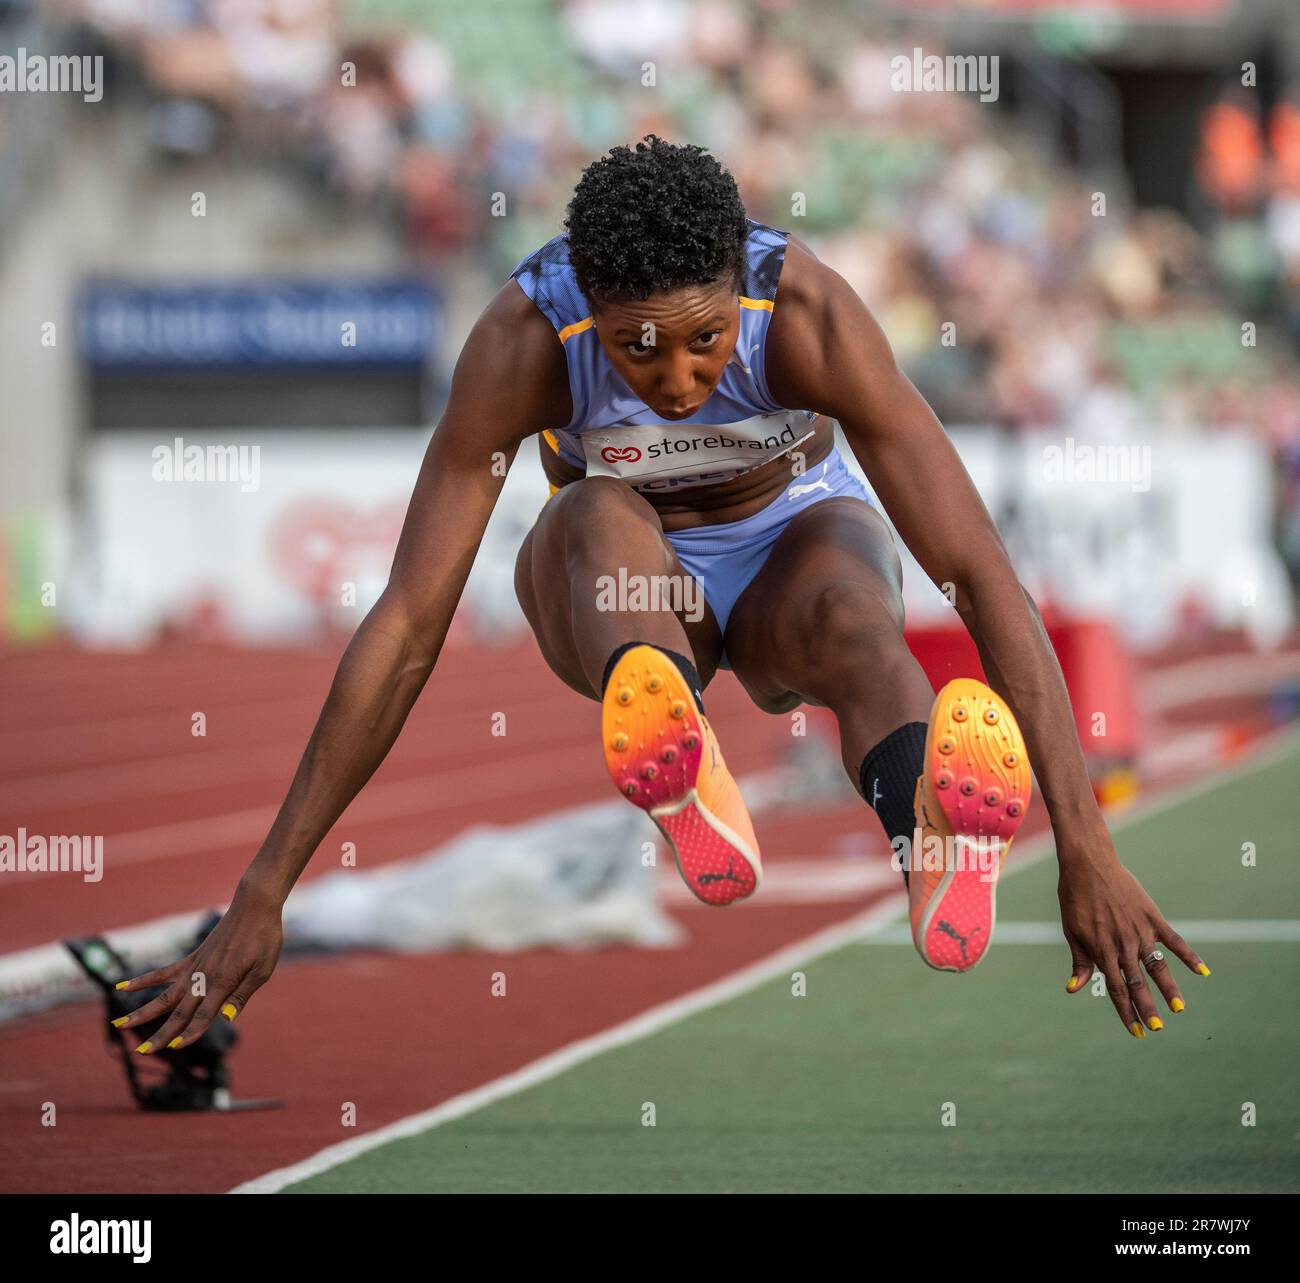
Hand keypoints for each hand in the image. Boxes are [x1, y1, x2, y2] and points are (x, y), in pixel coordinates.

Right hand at [114, 879, 283, 1053]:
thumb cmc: (264, 938)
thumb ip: (243, 995)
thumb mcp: (263, 969)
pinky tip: (123, 988)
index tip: (175, 1048)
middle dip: (161, 1033)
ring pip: (164, 995)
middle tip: (142, 1051)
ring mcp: (195, 967)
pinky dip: (143, 980)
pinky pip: (164, 972)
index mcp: (224, 981)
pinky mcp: (192, 957)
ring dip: (143, 1011)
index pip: (204, 1014)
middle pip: (179, 1011)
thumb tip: (226, 1018)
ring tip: (120, 1024)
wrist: (254, 906)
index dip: (191, 1033)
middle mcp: (204, 976)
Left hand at [1056, 830, 1207, 1038]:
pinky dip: (1189, 956)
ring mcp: (1140, 931)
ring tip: (1179, 1009)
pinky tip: (1203, 972)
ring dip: (1169, 989)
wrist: (1089, 865)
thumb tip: (1073, 989)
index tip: (1137, 1032)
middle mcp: (1123, 944)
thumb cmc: (1075, 899)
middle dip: (1147, 1008)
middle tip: (1157, 1028)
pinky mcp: (1152, 918)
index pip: (1116, 989)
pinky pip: (1175, 940)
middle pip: (1137, 983)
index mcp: (1101, 950)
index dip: (1126, 1012)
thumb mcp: (1072, 931)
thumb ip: (1079, 961)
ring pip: (1157, 966)